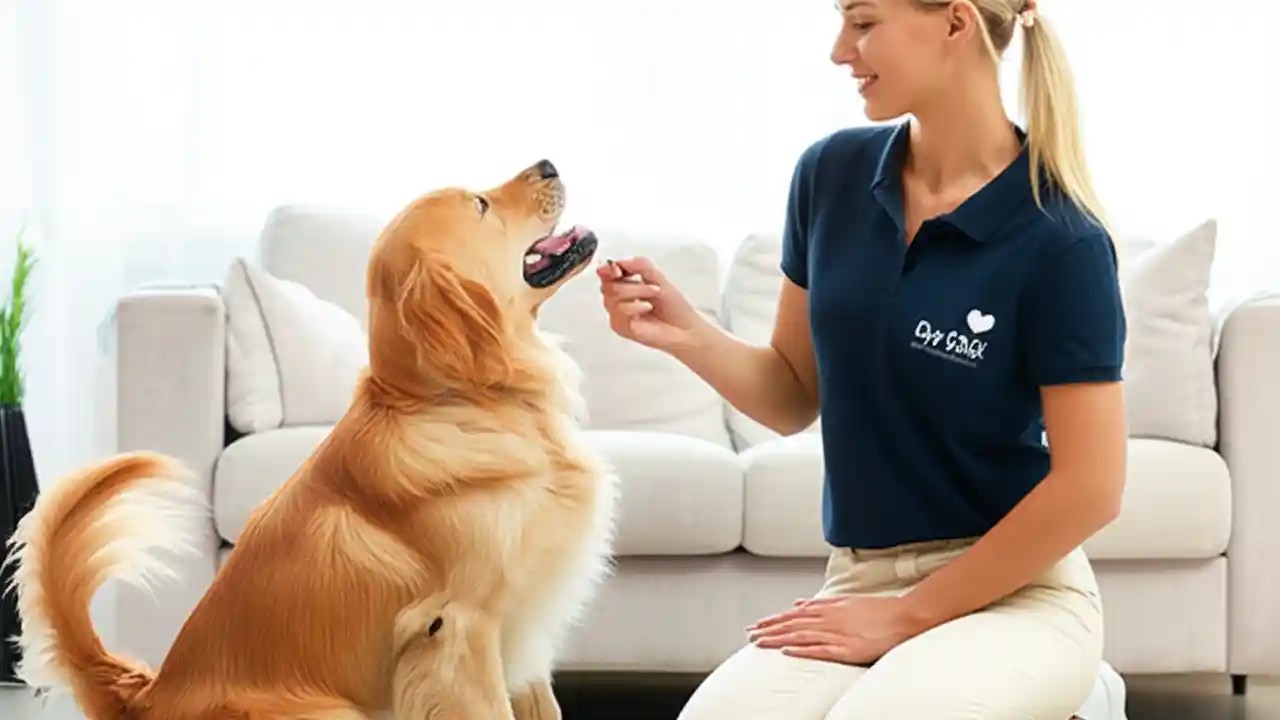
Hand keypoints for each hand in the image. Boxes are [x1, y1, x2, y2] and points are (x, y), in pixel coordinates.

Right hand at [596, 256, 708, 353]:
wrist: (685, 328)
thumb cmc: (674, 307)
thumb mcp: (658, 277)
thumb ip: (639, 265)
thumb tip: (620, 262)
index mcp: (625, 286)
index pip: (605, 274)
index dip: (608, 269)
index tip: (618, 269)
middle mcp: (618, 301)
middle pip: (607, 285)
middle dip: (632, 283)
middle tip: (652, 286)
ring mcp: (618, 315)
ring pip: (613, 296)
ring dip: (638, 291)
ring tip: (654, 295)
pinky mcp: (621, 328)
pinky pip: (620, 311)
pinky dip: (636, 306)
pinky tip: (648, 308)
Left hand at [745, 595, 928, 664]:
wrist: (904, 618)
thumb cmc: (878, 611)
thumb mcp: (846, 601)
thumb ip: (821, 603)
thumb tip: (798, 604)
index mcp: (829, 608)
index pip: (794, 615)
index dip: (774, 620)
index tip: (758, 625)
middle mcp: (829, 619)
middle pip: (793, 624)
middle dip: (769, 629)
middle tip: (750, 635)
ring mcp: (838, 634)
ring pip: (800, 635)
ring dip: (778, 639)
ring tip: (759, 643)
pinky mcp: (847, 649)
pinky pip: (820, 649)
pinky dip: (802, 650)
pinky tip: (787, 651)